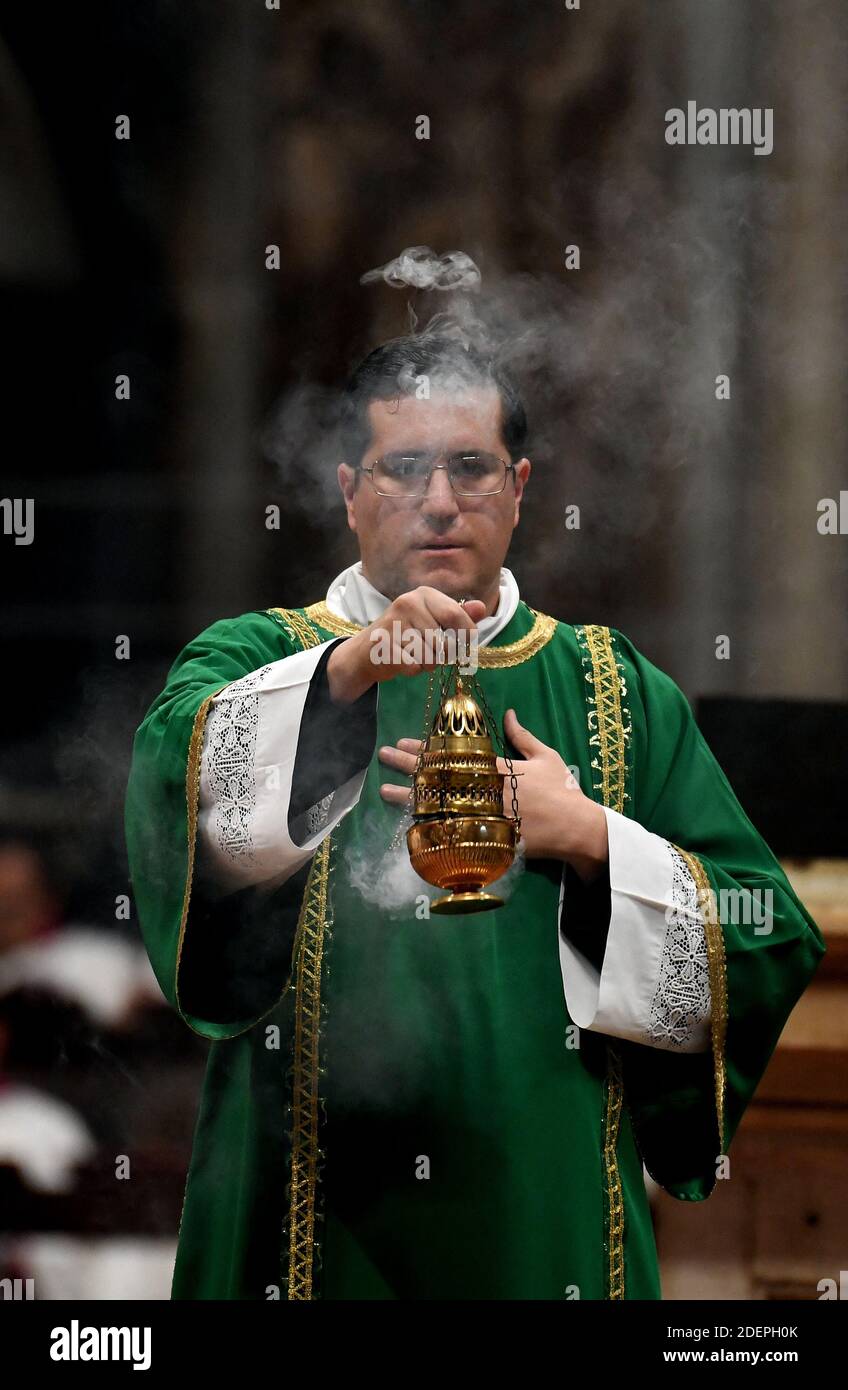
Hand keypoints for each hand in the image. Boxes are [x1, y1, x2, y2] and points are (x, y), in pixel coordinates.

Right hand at [326, 587, 486, 703]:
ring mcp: (394, 622)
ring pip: (430, 657)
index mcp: (424, 594)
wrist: (368, 650)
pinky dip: (413, 670)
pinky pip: (414, 666)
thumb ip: (458, 616)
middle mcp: (408, 602)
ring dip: (427, 663)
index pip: (457, 616)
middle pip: (445, 642)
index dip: (466, 637)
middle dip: (443, 655)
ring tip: (414, 654)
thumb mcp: (435, 621)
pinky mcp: (384, 644)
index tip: (464, 644)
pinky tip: (403, 661)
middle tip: (431, 651)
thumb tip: (481, 608)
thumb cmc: (408, 634)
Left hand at [378, 708, 608, 882]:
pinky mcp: (486, 837)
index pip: (453, 756)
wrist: (575, 828)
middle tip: (384, 755)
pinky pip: (452, 832)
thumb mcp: (546, 757)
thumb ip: (523, 737)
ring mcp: (483, 815)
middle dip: (409, 765)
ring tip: (384, 790)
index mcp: (497, 768)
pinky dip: (430, 827)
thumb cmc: (562, 790)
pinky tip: (409, 823)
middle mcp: (485, 790)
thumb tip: (509, 714)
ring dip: (409, 797)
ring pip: (438, 804)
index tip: (405, 741)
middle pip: (439, 776)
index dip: (426, 748)